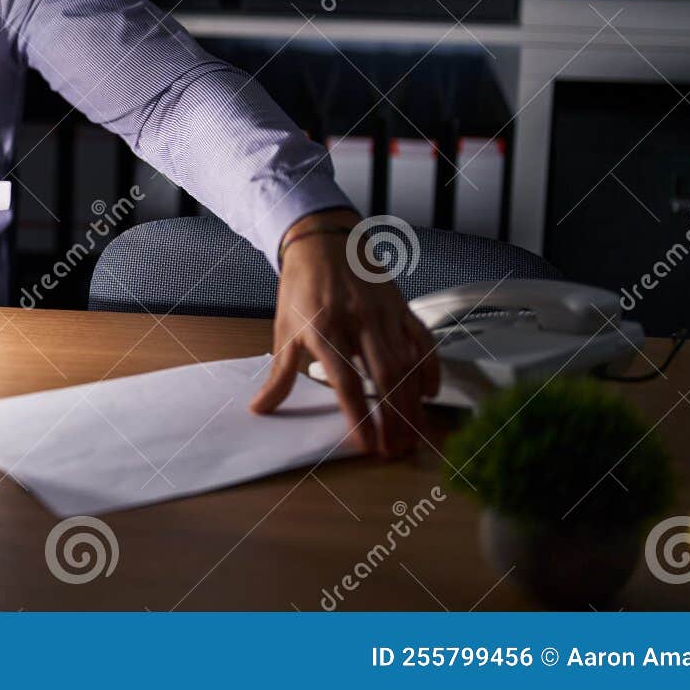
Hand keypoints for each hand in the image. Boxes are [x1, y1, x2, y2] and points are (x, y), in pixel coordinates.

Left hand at [250, 209, 439, 457]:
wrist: (323, 240)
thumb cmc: (301, 287)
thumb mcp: (284, 329)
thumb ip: (279, 375)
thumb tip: (260, 409)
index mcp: (324, 328)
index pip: (346, 380)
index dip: (358, 415)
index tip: (366, 445)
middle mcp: (358, 321)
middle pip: (384, 377)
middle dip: (393, 418)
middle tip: (395, 449)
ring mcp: (384, 314)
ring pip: (407, 364)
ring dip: (412, 402)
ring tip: (412, 434)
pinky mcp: (401, 307)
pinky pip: (423, 342)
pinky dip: (430, 369)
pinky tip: (428, 394)